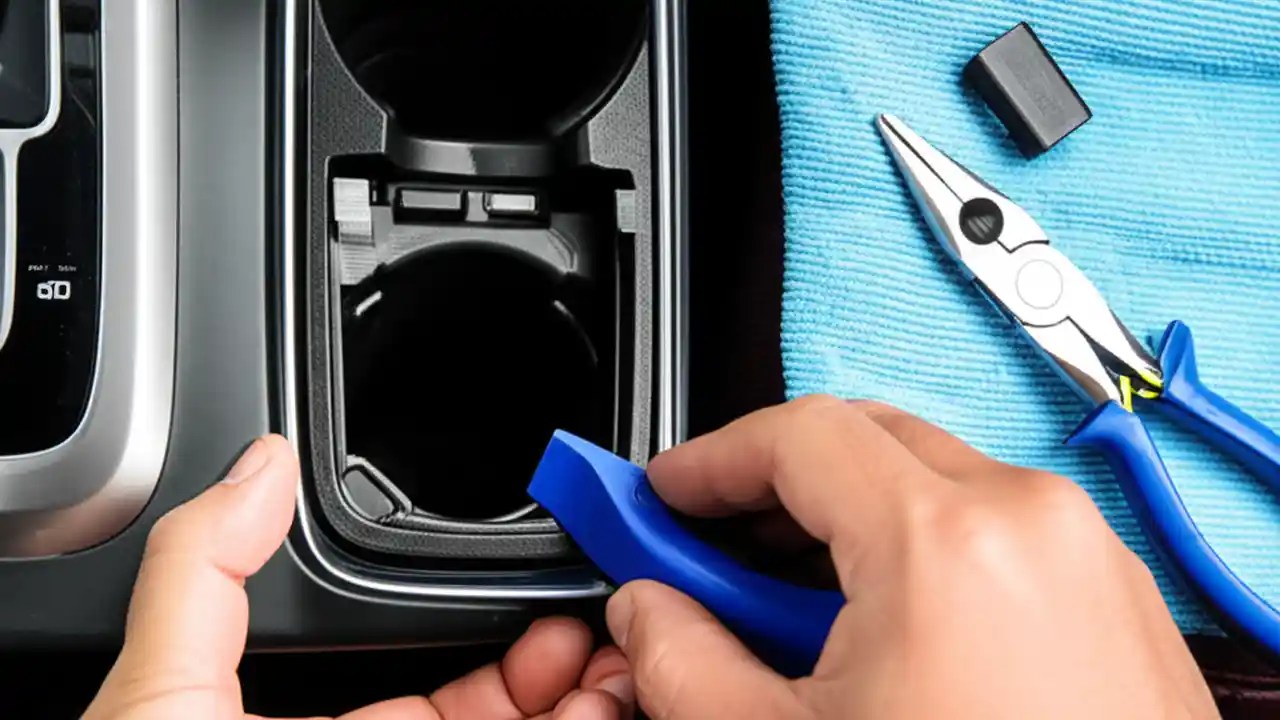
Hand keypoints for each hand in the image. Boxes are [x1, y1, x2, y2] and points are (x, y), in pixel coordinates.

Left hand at [85, 435, 632, 719]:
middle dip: (577, 680)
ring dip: (596, 713)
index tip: (562, 610)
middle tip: (623, 638)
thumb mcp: (165, 686)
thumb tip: (261, 464)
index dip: (513, 648)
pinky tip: (606, 719)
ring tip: (631, 677)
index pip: (442, 688)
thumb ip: (208, 569)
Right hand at [606, 396, 1218, 718]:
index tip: (666, 492)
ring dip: (845, 517)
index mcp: (942, 542)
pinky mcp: (1113, 595)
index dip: (710, 458)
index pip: (798, 435)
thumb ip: (687, 667)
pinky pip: (994, 527)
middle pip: (865, 440)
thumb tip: (648, 616)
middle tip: (707, 542)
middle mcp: (1030, 521)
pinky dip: (920, 549)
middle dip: (772, 481)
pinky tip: (879, 629)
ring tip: (787, 602)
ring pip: (931, 479)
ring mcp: (1085, 554)